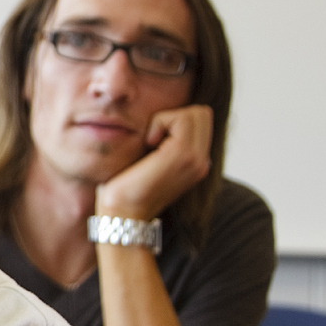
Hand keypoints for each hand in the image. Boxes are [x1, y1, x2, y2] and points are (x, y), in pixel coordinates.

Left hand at [97, 104, 211, 220]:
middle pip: (202, 113)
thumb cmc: (125, 187)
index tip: (153, 141)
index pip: (201, 119)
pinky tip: (149, 144)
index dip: (176, 120)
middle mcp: (202, 161)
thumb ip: (163, 144)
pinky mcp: (183, 155)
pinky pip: (181, 118)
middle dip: (174, 116)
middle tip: (153, 140)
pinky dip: (161, 122)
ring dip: (167, 119)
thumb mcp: (150, 161)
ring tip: (151, 143)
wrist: (123, 212)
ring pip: (195, 113)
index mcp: (196, 162)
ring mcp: (196, 159)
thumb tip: (159, 121)